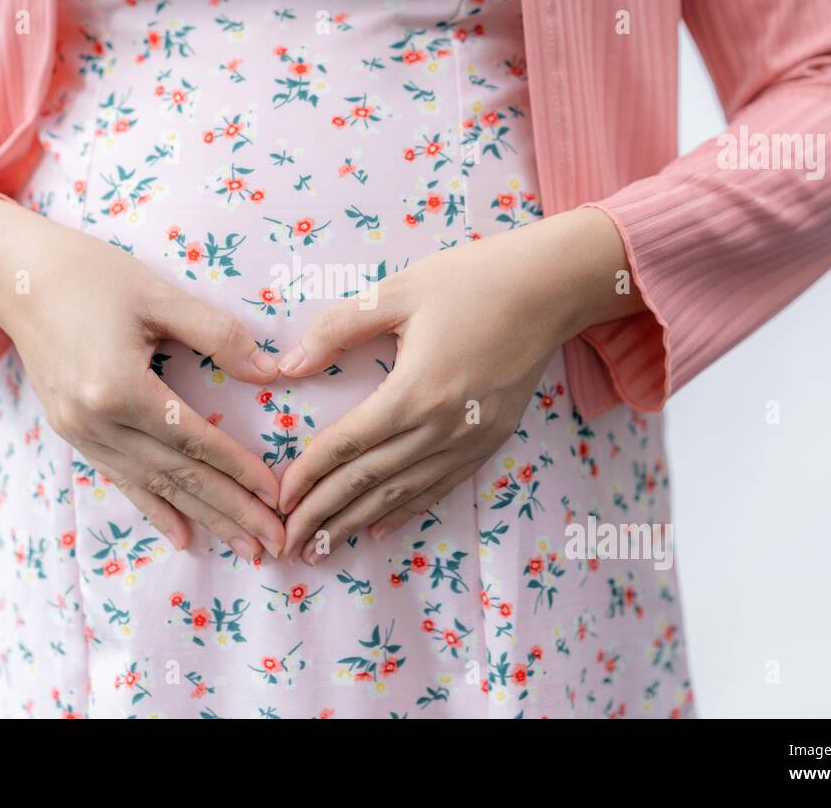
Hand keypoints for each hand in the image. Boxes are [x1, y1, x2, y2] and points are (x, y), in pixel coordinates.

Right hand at [0, 197, 285, 559]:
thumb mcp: (160, 295)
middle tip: (276, 543)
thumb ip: (218, 334)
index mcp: (119, 387)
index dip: (239, 470)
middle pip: (178, 475)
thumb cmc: (93, 276)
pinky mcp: (73, 434)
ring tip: (246, 548)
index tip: (278, 495)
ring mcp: (80, 433)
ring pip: (154, 486)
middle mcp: (96, 421)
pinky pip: (122, 480)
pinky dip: (156, 509)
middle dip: (231, 511)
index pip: (194, 441)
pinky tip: (184, 537)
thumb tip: (271, 372)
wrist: (20, 278)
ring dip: (203, 519)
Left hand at [275, 208, 643, 563]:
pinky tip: (379, 529)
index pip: (348, 445)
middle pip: (370, 481)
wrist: (551, 287)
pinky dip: (406, 511)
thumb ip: (338, 329)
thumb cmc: (472, 280)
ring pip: (403, 494)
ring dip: (358, 523)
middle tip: (289, 543)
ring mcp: (470, 440)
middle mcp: (443, 426)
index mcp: (415, 391)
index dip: (309, 474)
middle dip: (324, 515)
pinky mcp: (491, 442)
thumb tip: (287, 365)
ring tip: (323, 549)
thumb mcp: (396, 292)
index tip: (279, 498)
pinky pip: (440, 487)